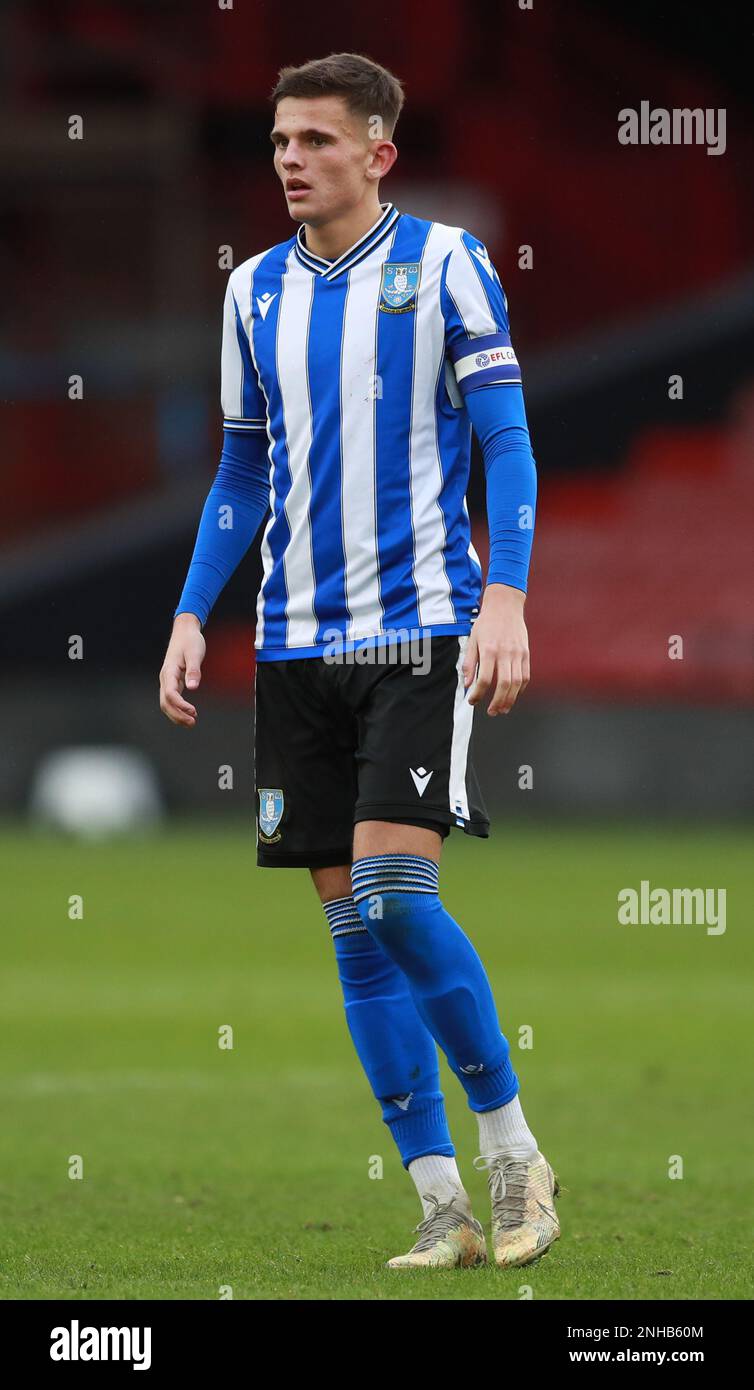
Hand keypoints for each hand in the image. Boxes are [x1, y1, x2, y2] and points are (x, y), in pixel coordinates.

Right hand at [159, 614, 205, 727]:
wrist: (185, 631)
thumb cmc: (190, 641)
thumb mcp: (194, 654)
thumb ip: (194, 671)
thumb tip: (193, 687)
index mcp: (169, 671)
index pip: (169, 694)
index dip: (180, 705)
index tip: (193, 711)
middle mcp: (165, 678)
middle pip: (165, 703)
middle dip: (177, 715)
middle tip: (192, 722)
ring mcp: (168, 680)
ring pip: (166, 703)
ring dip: (177, 715)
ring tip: (191, 722)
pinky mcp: (173, 681)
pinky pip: (171, 699)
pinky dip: (178, 709)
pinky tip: (188, 713)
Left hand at [462, 584, 529, 715]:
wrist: (505, 605)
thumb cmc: (487, 622)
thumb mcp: (473, 640)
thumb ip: (470, 663)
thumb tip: (467, 684)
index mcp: (489, 650)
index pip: (484, 679)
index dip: (478, 694)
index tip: (473, 701)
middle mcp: (505, 653)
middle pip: (503, 685)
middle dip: (497, 702)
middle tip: (491, 711)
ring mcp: (518, 654)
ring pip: (517, 683)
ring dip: (510, 699)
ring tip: (502, 709)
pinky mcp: (526, 653)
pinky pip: (525, 676)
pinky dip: (520, 689)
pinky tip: (513, 695)